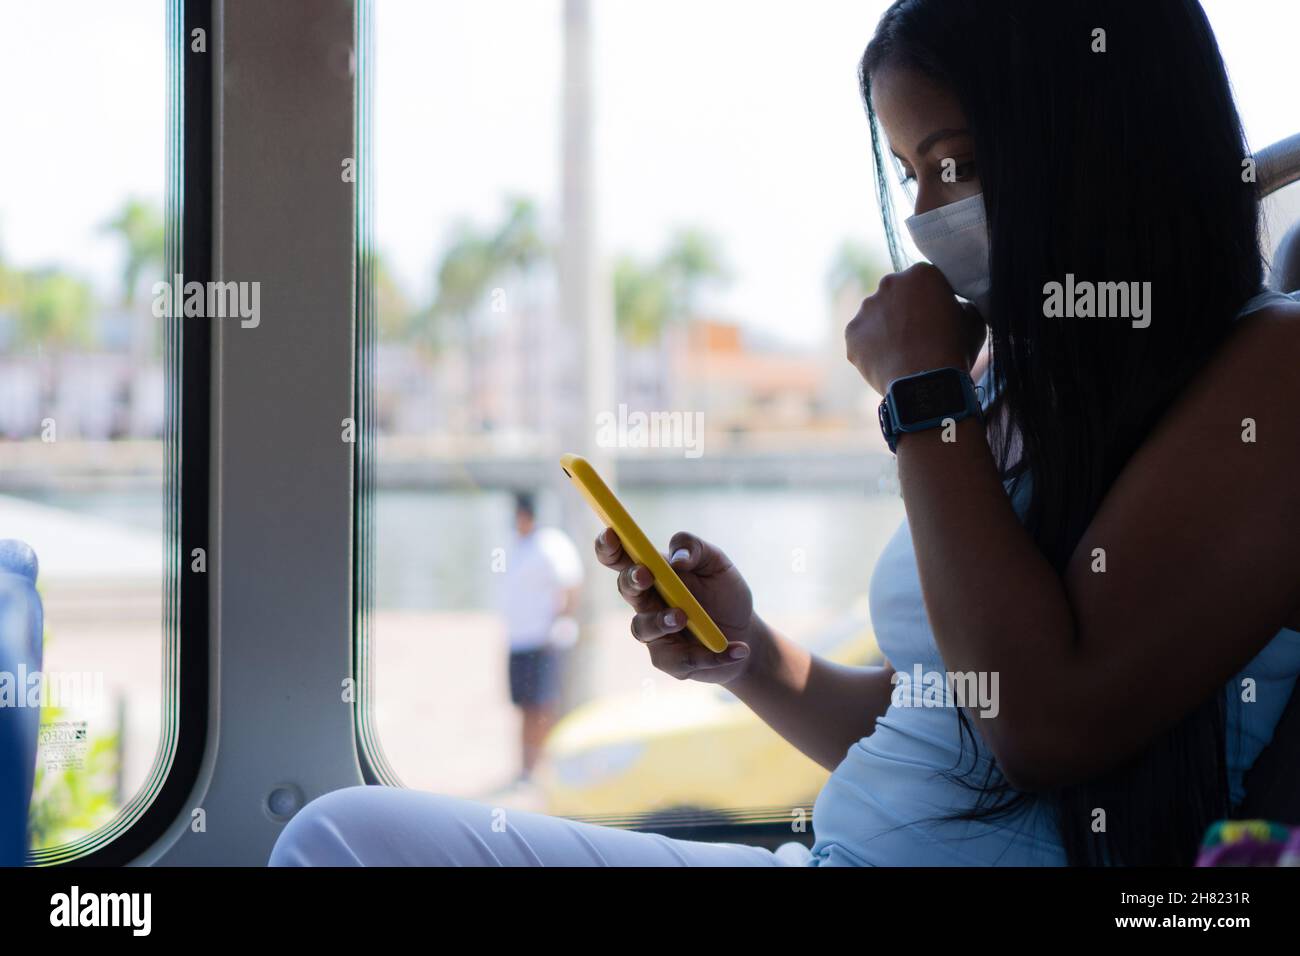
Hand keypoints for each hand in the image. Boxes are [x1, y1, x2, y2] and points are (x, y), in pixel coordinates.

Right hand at [593, 528, 764, 684]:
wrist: (745, 633)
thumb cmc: (724, 594)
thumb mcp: (717, 563)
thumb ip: (696, 549)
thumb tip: (677, 558)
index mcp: (653, 572)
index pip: (620, 557)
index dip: (609, 546)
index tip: (611, 533)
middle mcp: (647, 601)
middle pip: (625, 588)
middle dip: (632, 580)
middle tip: (646, 575)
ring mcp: (654, 632)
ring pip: (642, 627)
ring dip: (661, 621)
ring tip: (685, 616)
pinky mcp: (670, 660)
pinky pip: (681, 659)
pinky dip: (711, 655)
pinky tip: (736, 648)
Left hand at [844, 262, 986, 395]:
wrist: (924, 382)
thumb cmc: (953, 349)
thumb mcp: (974, 321)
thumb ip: (963, 306)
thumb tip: (957, 307)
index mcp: (921, 274)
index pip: (924, 283)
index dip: (931, 302)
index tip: (936, 320)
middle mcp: (889, 283)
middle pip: (896, 296)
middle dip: (904, 311)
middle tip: (916, 337)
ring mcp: (866, 307)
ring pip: (876, 316)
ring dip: (885, 329)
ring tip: (901, 354)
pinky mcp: (852, 332)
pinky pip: (862, 339)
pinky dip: (871, 349)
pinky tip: (887, 363)